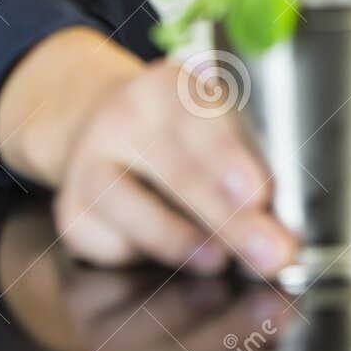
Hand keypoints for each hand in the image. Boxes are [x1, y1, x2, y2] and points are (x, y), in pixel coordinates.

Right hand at [0, 28, 298, 279]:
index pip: (199, 117)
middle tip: (269, 251)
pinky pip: (108, 241)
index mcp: (167, 87)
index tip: (259, 192)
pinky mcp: (72, 212)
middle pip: (172, 169)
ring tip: (218, 260)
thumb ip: (246, 165)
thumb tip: (279, 223)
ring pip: (128, 206)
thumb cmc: (179, 138)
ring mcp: (89, 164)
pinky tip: (174, 263)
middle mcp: (122, 118)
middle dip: (226, 216)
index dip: (228, 156)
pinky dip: (143, 257)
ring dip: (179, 239)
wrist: (103, 133)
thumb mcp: (215, 127)